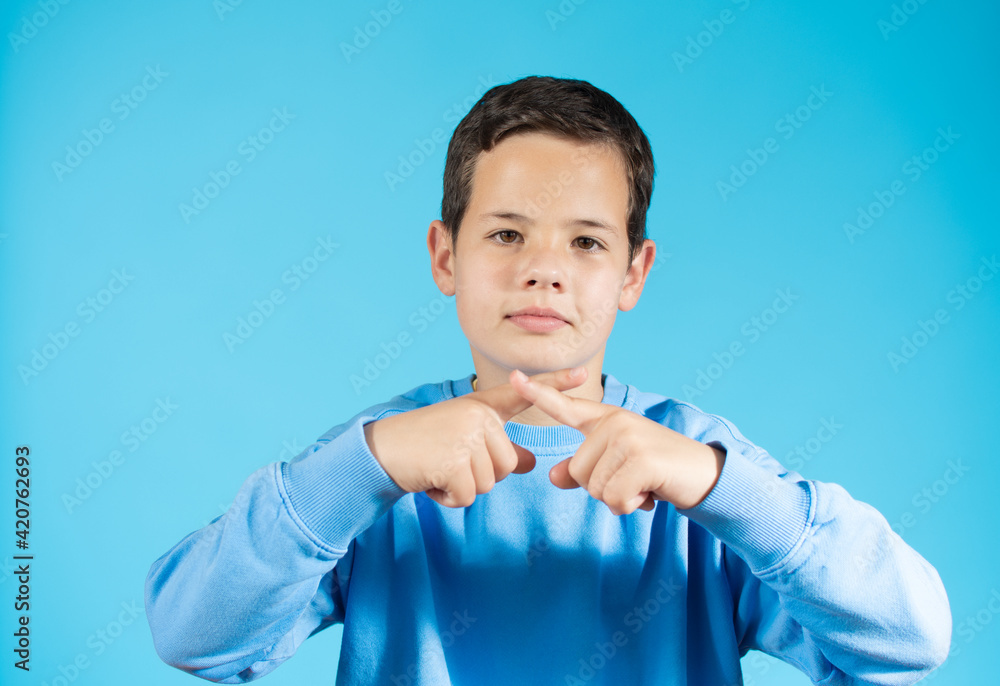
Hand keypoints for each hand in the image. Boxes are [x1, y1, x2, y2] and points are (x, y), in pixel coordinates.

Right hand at [364, 367, 587, 507]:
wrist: (380, 450)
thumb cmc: (422, 446)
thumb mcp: (463, 442)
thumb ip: (498, 449)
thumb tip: (530, 463)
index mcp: (480, 408)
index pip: (522, 395)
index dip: (553, 386)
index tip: (579, 373)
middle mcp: (478, 417)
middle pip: (507, 465)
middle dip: (480, 475)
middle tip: (448, 462)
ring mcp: (467, 437)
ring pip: (489, 482)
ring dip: (462, 487)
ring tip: (437, 468)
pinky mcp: (454, 461)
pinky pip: (468, 495)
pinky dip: (449, 498)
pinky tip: (431, 480)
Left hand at [508, 367, 725, 514]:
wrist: (705, 475)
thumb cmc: (657, 471)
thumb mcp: (617, 469)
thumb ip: (584, 470)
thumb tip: (554, 475)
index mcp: (607, 420)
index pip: (566, 407)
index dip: (538, 394)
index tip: (515, 377)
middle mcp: (615, 422)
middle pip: (577, 471)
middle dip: (602, 489)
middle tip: (633, 481)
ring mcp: (628, 437)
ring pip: (594, 488)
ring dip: (618, 499)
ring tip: (643, 484)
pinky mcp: (641, 458)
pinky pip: (614, 498)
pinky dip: (630, 506)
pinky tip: (650, 492)